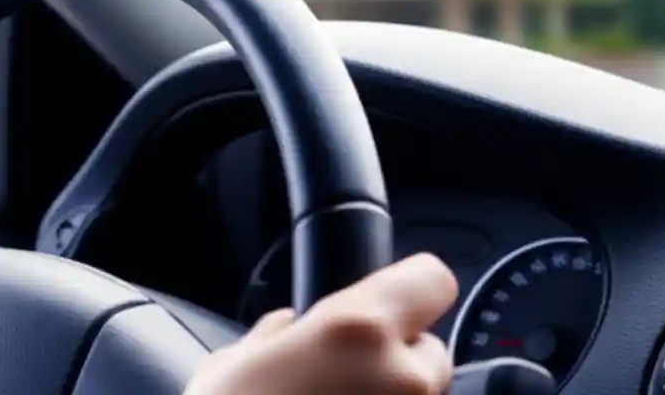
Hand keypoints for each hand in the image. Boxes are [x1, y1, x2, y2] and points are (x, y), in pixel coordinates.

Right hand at [185, 253, 457, 394]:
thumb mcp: (233, 365)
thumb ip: (275, 337)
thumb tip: (288, 329)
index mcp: (357, 329)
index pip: (431, 280)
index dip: (410, 289)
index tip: (393, 299)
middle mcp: (402, 377)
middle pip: (430, 352)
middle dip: (395, 363)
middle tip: (343, 383)